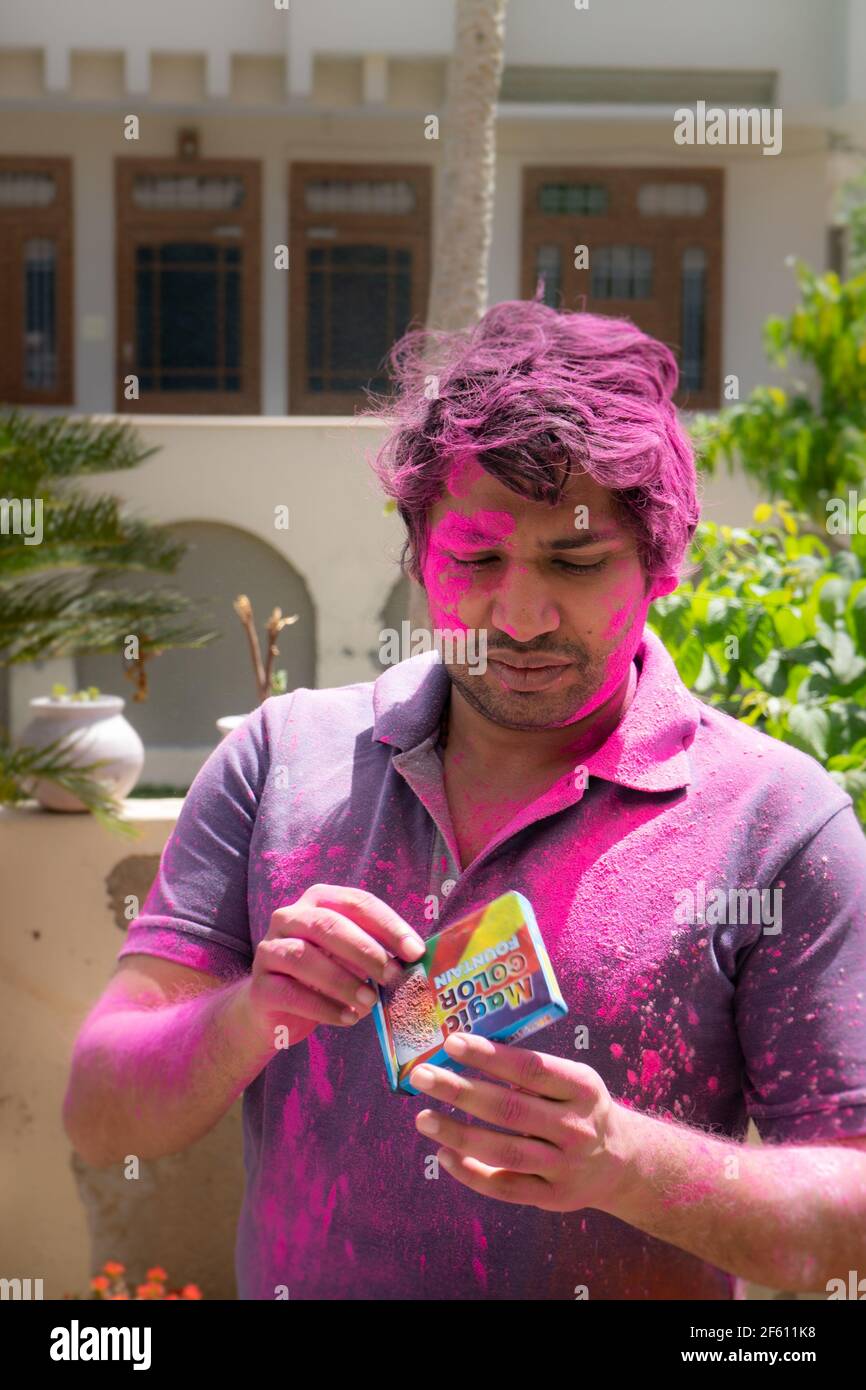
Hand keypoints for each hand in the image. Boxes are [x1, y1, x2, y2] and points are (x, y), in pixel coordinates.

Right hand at [245, 884, 425, 1047]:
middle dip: (366, 951)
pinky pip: (291, 993)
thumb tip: (413, 965)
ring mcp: (270, 950)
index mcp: (319, 901)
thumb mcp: (350, 959)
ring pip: (304, 957)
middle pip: (329, 925)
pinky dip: (324, 1008)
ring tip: (371, 1002)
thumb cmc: (322, 977)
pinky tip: (348, 1019)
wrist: (273, 1010)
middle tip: (393, 976)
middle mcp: (289, 917)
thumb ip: (375, 954)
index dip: (389, 926)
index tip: (415, 951)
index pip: (357, 903)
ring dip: (343, 981)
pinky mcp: (260, 985)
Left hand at [409, 1033, 629, 1212]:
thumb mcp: (574, 1080)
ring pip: (503, 1152)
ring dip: (458, 1134)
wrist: (620, 1162)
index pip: (531, 1068)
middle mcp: (575, 1128)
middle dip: (460, 1091)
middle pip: (510, 1110)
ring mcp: (563, 1167)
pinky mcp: (551, 1198)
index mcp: (582, 1088)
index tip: (451, 1042)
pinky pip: (504, 1187)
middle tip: (422, 1076)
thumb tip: (466, 1053)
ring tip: (423, 1117)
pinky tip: (443, 1154)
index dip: (489, 1056)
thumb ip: (531, 1071)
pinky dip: (470, 1174)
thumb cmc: (580, 1108)